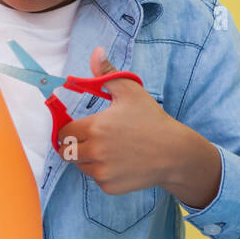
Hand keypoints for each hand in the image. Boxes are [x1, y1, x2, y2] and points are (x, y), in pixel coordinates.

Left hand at [57, 47, 213, 200]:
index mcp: (95, 128)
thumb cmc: (152, 120)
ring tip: (110, 149)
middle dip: (75, 143)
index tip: (78, 126)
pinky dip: (102, 172)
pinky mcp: (109, 186)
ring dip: (87, 158)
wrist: (176, 154)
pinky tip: (120, 162)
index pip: (62, 132)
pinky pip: (95, 178)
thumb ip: (107, 74)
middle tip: (93, 138)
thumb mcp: (131, 92)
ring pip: (80, 165)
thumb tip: (95, 52)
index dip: (68, 128)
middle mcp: (95, 151)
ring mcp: (102, 171)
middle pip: (67, 151)